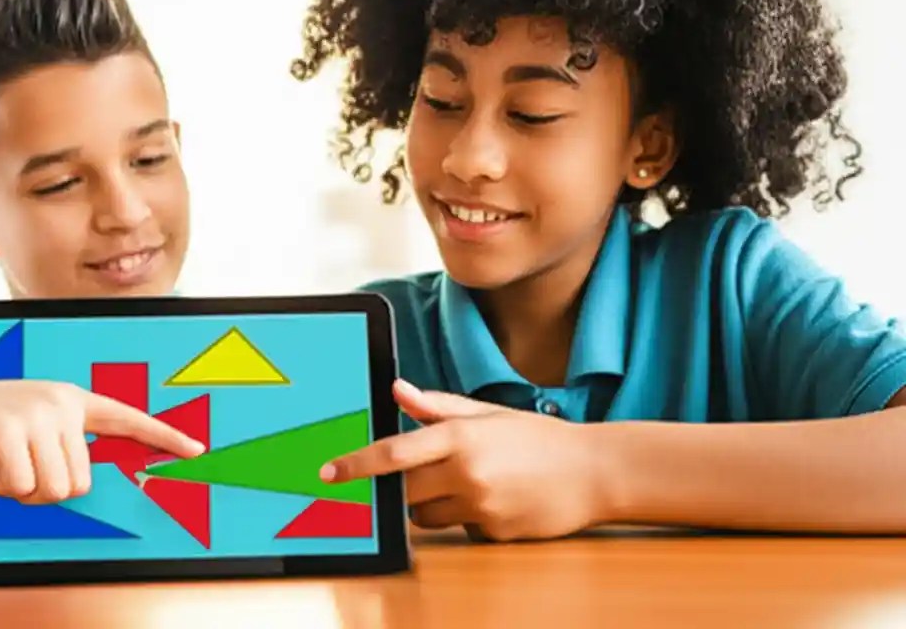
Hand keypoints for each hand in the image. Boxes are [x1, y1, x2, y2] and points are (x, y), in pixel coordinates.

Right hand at [0, 378, 204, 503]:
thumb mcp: (31, 424)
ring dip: (24, 490)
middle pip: (80, 482)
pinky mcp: (7, 432)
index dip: (163, 437)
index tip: (196, 449)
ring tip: (3, 461)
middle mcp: (60, 402)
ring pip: (55, 490)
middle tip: (18, 465)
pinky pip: (23, 487)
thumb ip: (62, 442)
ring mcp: (36, 414)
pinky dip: (2, 486)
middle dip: (47, 488)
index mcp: (72, 400)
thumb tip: (80, 481)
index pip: (127, 418)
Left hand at [320, 380, 605, 540]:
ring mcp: (481, 506)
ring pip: (425, 517)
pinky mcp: (494, 532)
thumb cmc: (538, 438)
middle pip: (404, 491)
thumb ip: (437, 407)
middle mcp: (467, 472)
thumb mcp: (487, 414)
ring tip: (468, 483)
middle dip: (401, 486)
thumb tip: (397, 390)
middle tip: (423, 474)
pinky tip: (497, 499)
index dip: (357, 464)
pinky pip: (459, 529)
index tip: (328, 472)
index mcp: (461, 436)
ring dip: (430, 505)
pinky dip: (466, 517)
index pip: (394, 452)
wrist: (595, 472)